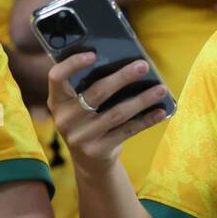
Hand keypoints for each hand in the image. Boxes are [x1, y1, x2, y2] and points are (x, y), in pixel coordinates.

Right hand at [46, 53, 168, 172]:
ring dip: (142, 99)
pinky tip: (160, 111)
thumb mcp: (79, 107)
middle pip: (97, 93)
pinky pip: (127, 130)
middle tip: (143, 65)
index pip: (56, 77)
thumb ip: (89, 87)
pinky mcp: (98, 150)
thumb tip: (124, 62)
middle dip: (123, 77)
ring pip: (117, 113)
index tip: (93, 54)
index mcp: (57, 102)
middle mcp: (65, 119)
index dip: (72, 64)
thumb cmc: (89, 123)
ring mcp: (81, 137)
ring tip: (160, 88)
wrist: (89, 163)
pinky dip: (146, 120)